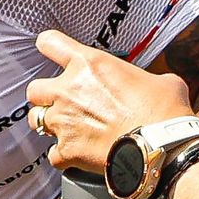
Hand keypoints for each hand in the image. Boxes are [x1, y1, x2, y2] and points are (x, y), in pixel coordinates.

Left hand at [27, 32, 193, 172]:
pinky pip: (53, 154)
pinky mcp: (67, 151)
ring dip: (51, 124)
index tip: (52, 52)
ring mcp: (64, 122)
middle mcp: (69, 91)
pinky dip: (64, 156)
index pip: (50, 43)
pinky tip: (79, 155)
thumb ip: (141, 80)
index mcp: (89, 64)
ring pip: (36, 120)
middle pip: (34, 89)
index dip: (50, 47)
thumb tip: (152, 87)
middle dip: (46, 96)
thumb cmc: (164, 113)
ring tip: (69, 130)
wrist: (163, 147)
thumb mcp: (161, 81)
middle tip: (63, 102)